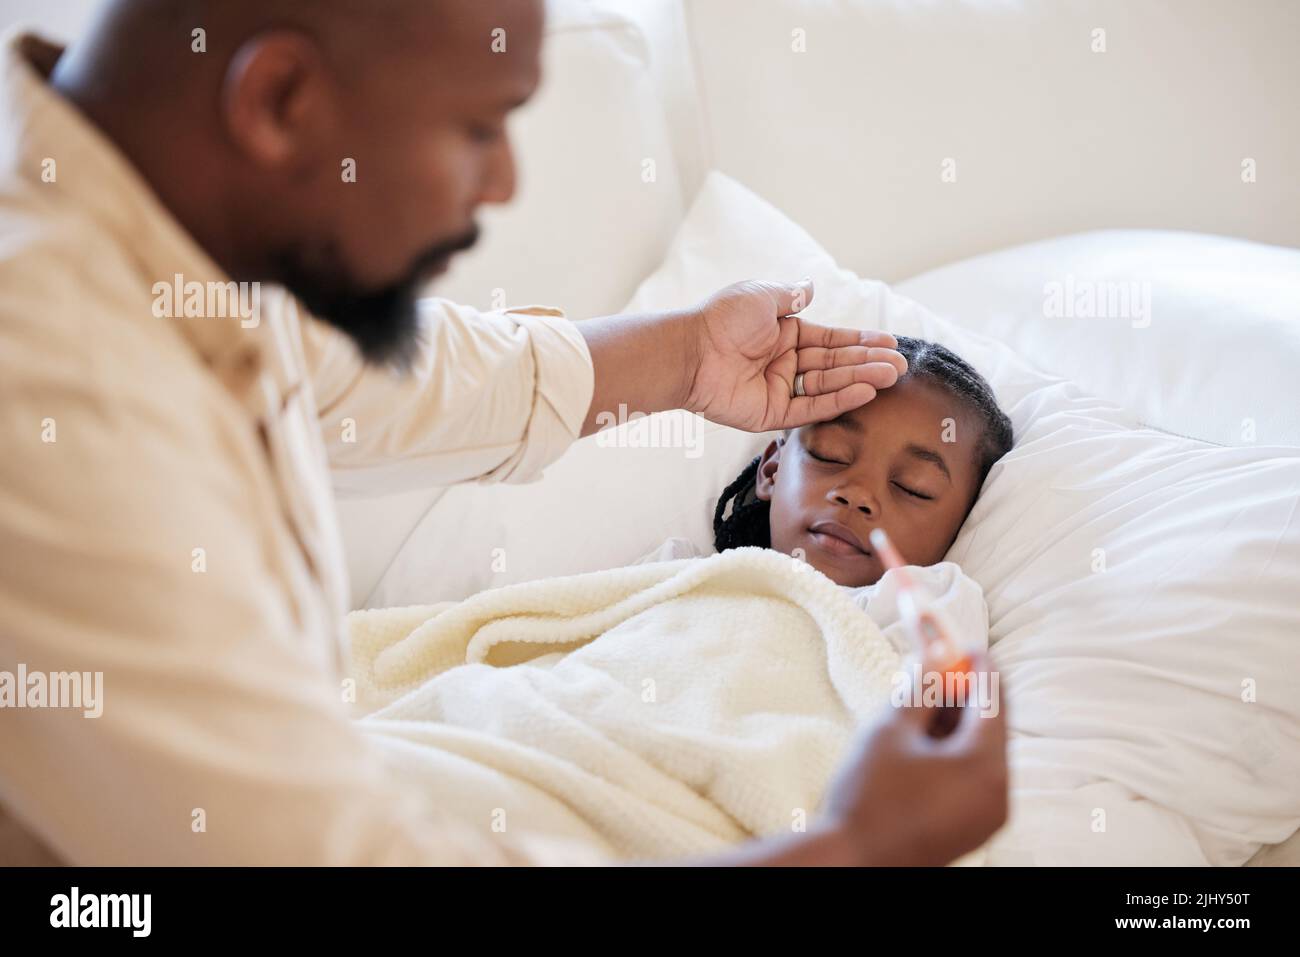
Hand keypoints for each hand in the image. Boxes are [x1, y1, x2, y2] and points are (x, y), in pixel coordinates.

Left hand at [682, 279, 906, 431]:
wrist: (691, 351)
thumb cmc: (721, 319)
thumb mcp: (762, 296)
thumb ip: (791, 296)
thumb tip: (812, 286)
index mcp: (784, 335)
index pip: (831, 340)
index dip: (860, 342)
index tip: (890, 343)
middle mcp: (786, 363)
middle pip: (835, 365)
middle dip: (868, 363)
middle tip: (901, 365)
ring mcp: (781, 390)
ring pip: (829, 386)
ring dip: (861, 380)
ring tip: (892, 375)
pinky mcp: (772, 414)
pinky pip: (811, 408)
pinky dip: (839, 400)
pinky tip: (865, 391)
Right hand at [820, 652, 1008, 865]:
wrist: (854, 861)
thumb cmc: (869, 796)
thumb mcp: (890, 730)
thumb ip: (921, 688)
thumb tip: (935, 656)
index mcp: (985, 766)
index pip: (994, 699)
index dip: (977, 665)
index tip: (958, 643)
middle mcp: (999, 793)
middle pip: (991, 726)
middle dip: (962, 695)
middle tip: (930, 673)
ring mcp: (988, 815)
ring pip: (980, 752)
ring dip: (954, 724)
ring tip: (914, 711)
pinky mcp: (972, 827)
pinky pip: (973, 777)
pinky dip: (952, 753)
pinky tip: (917, 745)